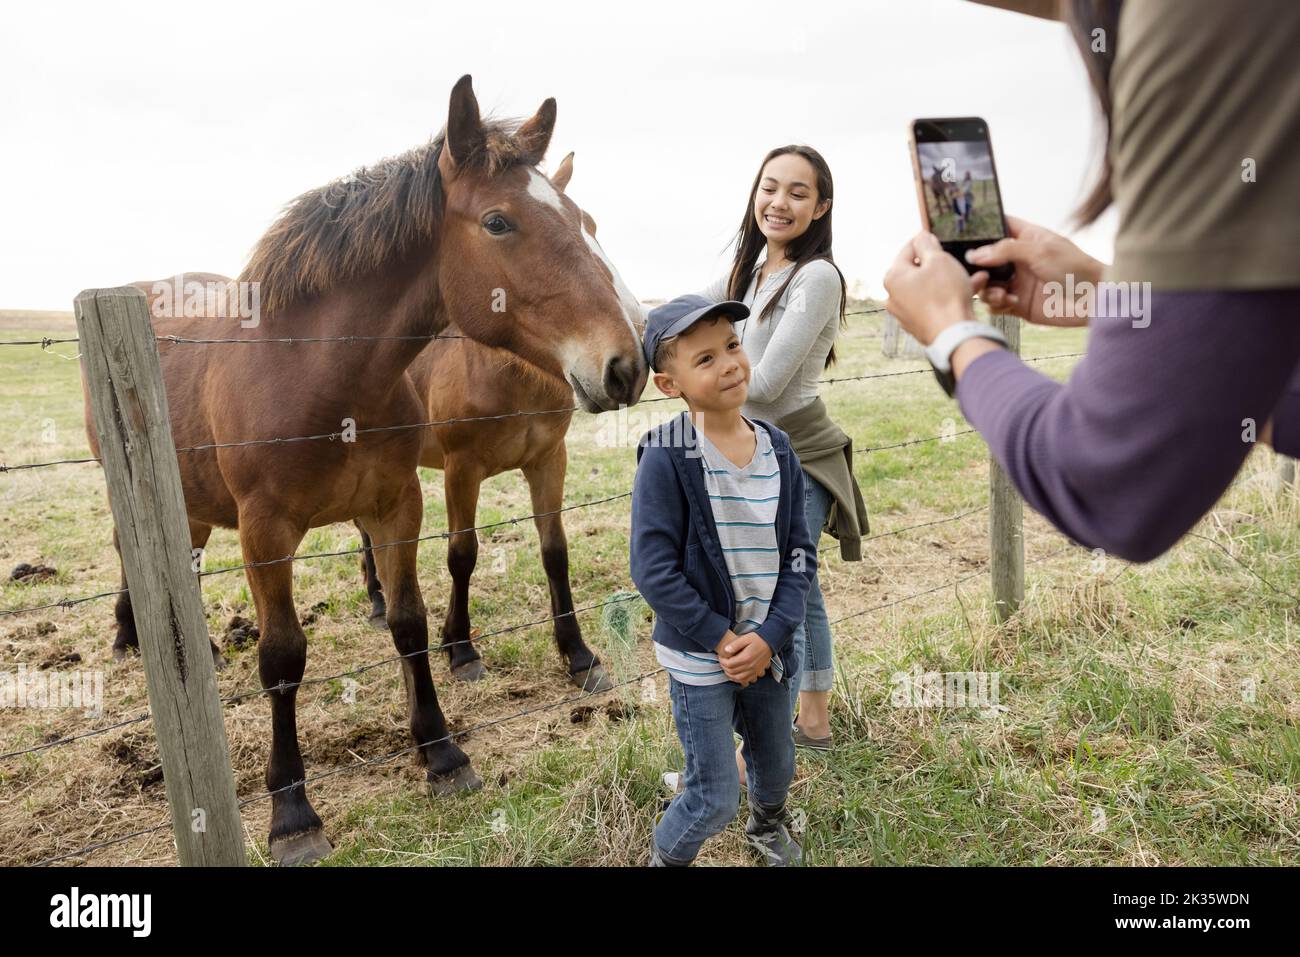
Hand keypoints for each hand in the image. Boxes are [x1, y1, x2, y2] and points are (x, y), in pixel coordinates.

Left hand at [718, 632, 771, 686]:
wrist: (770, 643)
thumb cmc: (757, 639)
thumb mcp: (745, 638)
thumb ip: (735, 644)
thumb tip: (725, 650)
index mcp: (746, 657)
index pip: (729, 664)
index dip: (722, 661)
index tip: (721, 656)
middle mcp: (750, 666)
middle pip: (732, 672)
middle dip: (724, 668)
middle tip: (722, 662)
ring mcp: (754, 671)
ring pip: (738, 678)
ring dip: (730, 675)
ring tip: (727, 668)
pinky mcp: (757, 673)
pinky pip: (746, 680)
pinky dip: (739, 680)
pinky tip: (735, 675)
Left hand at [883, 231, 977, 346]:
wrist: (953, 335)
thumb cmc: (944, 296)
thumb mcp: (939, 260)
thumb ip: (927, 245)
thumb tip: (921, 237)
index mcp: (893, 277)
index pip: (907, 250)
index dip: (924, 241)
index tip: (936, 238)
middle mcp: (894, 296)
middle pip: (919, 271)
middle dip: (941, 263)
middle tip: (956, 258)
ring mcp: (906, 313)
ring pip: (930, 288)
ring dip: (951, 279)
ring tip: (972, 274)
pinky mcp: (920, 325)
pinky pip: (935, 304)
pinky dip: (950, 296)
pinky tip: (972, 289)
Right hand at [965, 216, 1105, 326]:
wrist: (1092, 300)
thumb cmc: (1074, 268)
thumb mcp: (1039, 251)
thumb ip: (1005, 250)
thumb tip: (975, 253)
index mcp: (1026, 238)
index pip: (999, 226)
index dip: (982, 228)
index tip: (963, 234)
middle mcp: (1019, 259)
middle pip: (986, 259)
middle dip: (978, 266)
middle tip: (978, 273)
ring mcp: (1018, 282)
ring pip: (987, 284)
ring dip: (987, 289)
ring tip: (1000, 293)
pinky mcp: (1018, 304)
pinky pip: (995, 304)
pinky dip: (997, 304)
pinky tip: (1011, 302)